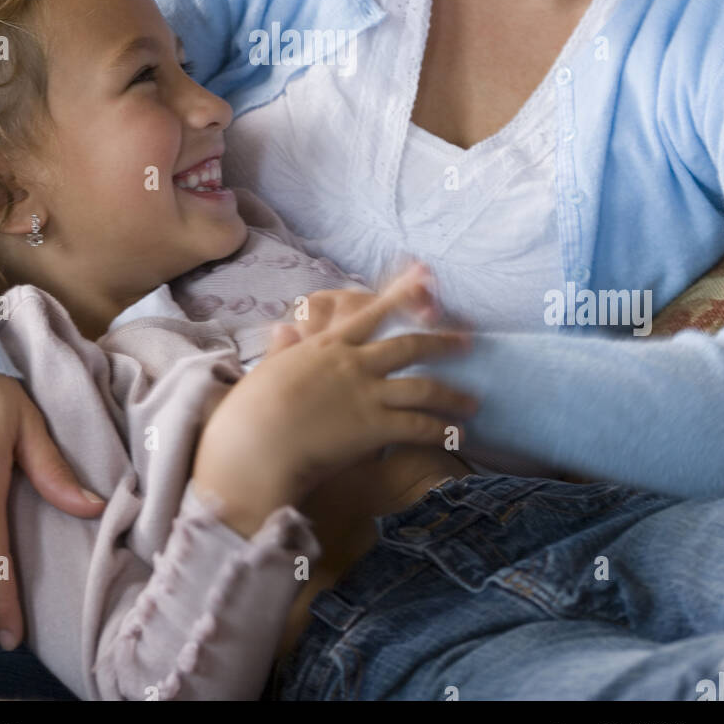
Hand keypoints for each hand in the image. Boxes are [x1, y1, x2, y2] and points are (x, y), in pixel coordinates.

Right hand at [192, 263, 477, 533]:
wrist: (254, 445)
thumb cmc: (250, 412)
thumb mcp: (266, 371)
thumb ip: (282, 350)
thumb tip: (283, 327)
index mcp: (326, 346)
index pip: (370, 313)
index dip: (402, 294)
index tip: (424, 277)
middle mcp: (352, 363)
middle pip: (408, 346)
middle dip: (442, 342)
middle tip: (467, 341)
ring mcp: (366, 393)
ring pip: (422, 386)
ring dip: (452, 394)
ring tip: (472, 403)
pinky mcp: (373, 427)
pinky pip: (417, 425)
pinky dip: (441, 430)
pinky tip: (457, 436)